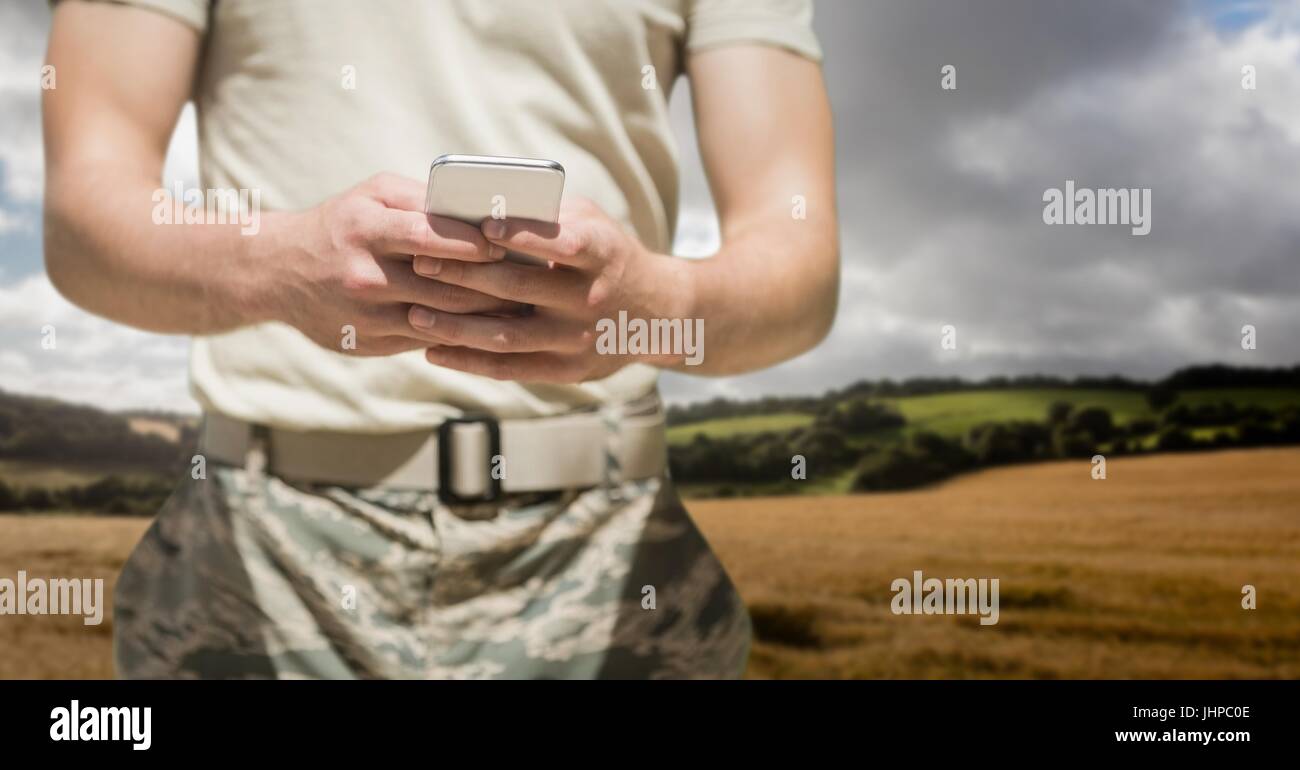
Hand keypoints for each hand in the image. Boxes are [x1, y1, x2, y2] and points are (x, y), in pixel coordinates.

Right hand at [262, 173, 529, 355]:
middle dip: (494, 285)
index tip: (510, 245)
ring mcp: (368, 315)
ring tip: (528, 306)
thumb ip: (422, 200)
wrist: (278, 274)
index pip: (430, 238)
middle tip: (537, 281)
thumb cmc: (340, 224)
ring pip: (442, 320)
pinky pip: (427, 340)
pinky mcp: (371, 343)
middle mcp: (366, 275)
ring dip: (487, 315)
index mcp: (367, 230)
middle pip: (444, 286)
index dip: (474, 244)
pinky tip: (493, 328)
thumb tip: (479, 208)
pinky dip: (462, 335)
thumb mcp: (371, 196)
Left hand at [406, 197, 695, 382]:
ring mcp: (577, 339)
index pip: (560, 243)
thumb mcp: (593, 224)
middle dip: (465, 274)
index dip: (521, 234)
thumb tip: (481, 203)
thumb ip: (546, 214)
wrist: (658, 314)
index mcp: (601, 254)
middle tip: (420, 260)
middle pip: (519, 288)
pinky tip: (433, 350)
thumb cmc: (610, 255)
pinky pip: (511, 368)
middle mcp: (589, 299)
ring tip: (414, 313)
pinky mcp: (566, 370)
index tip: (481, 225)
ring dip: (456, 326)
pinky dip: (469, 361)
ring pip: (507, 335)